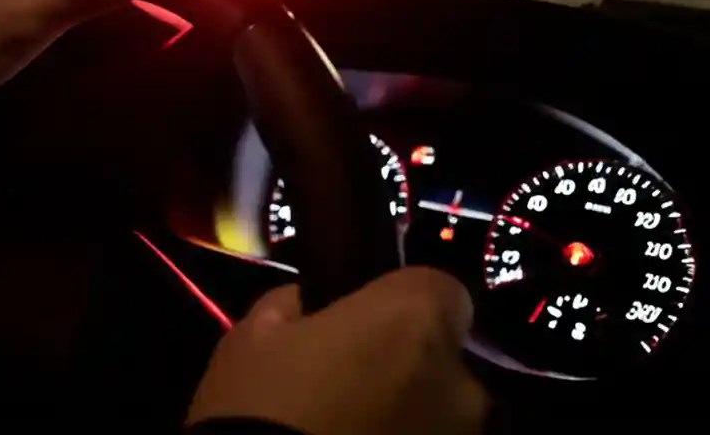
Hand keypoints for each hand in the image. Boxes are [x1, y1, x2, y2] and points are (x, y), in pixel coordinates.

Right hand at [188, 267, 487, 434]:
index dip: (401, 303)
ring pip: (440, 412)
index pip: (439, 289)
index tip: (362, 323)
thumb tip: (305, 306)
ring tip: (349, 428)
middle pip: (443, 358)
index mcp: (411, 322)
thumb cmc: (258, 409)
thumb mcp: (251, 337)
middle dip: (405, 366)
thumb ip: (295, 306)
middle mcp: (458, 381)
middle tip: (348, 384)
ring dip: (407, 414)